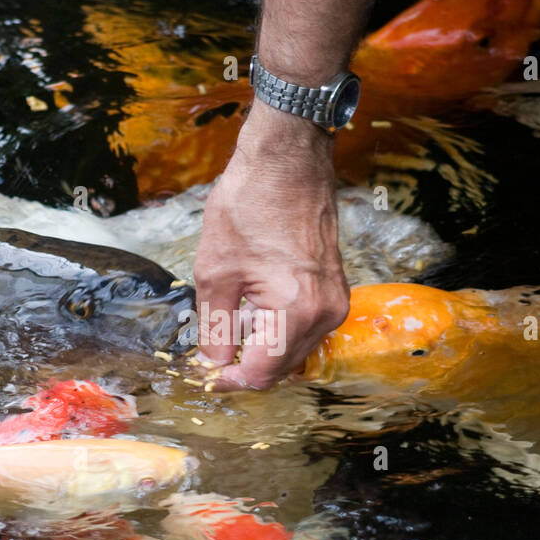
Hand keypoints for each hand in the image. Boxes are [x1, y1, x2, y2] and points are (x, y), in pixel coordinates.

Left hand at [193, 107, 349, 389]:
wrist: (287, 159)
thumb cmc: (250, 203)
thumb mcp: (216, 271)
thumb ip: (214, 328)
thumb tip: (212, 365)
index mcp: (296, 311)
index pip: (261, 373)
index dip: (228, 380)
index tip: (204, 376)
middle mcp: (325, 313)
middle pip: (281, 368)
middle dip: (244, 369)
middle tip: (209, 360)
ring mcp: (335, 302)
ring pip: (294, 351)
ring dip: (262, 352)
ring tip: (227, 335)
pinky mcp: (334, 289)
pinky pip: (304, 329)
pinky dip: (278, 333)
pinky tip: (252, 316)